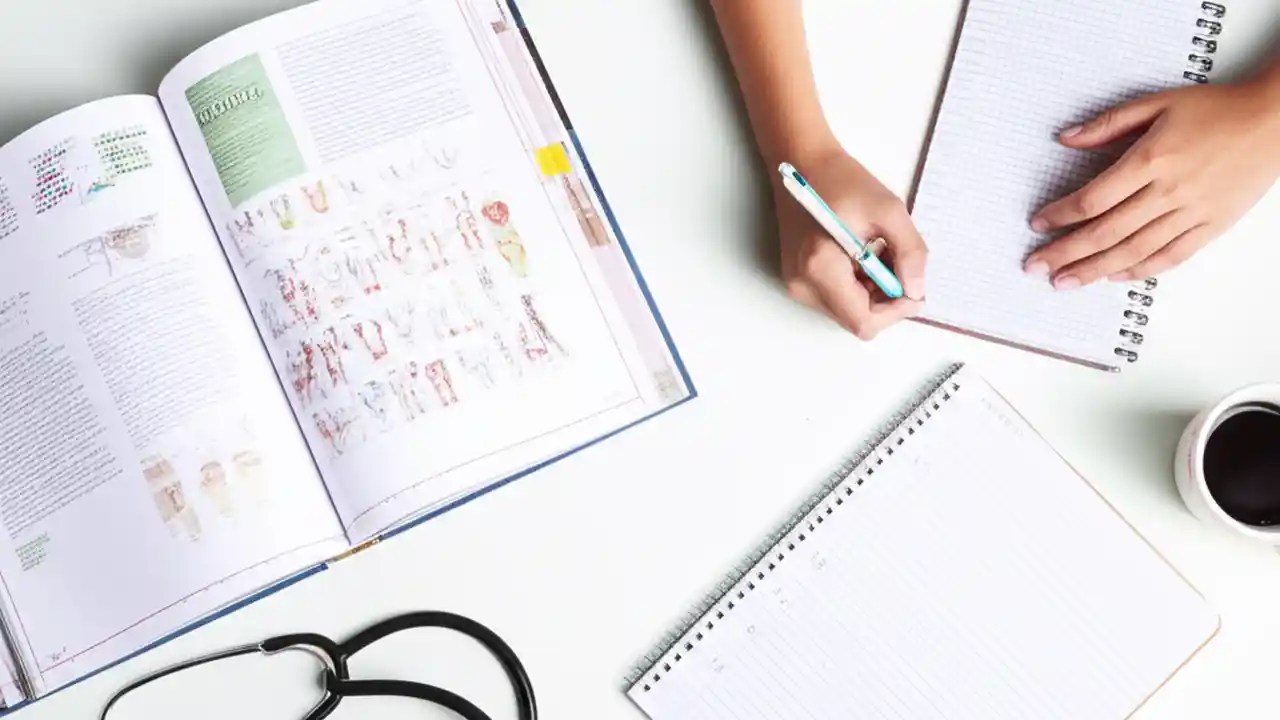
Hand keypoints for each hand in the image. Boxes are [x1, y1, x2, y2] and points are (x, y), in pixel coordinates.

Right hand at [777, 149, 926, 339]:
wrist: (802, 163)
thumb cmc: (841, 181)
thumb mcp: (889, 210)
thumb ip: (910, 253)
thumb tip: (916, 290)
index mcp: (820, 268)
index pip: (863, 321)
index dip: (895, 311)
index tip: (912, 284)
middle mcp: (803, 286)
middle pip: (857, 320)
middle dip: (886, 299)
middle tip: (896, 261)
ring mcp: (797, 285)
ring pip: (849, 312)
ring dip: (873, 292)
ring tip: (878, 253)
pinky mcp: (798, 281)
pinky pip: (837, 300)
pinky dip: (858, 286)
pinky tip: (861, 256)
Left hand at [1026, 78, 1279, 288]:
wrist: (1274, 119)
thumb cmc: (1217, 109)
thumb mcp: (1157, 103)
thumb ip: (1108, 123)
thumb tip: (1065, 139)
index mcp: (1152, 159)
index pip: (1094, 199)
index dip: (1061, 215)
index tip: (1039, 224)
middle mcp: (1170, 190)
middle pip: (1106, 232)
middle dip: (1066, 253)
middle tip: (1035, 266)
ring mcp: (1192, 212)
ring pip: (1134, 250)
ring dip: (1093, 270)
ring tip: (1065, 282)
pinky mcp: (1212, 226)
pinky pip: (1170, 256)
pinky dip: (1139, 270)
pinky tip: (1113, 276)